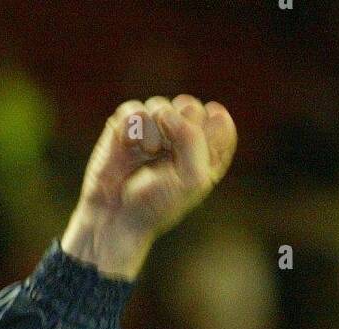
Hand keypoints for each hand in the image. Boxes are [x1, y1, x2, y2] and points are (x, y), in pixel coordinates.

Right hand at [61, 95, 237, 279]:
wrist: (117, 214)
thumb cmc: (158, 203)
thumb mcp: (191, 179)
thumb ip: (194, 140)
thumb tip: (169, 113)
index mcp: (205, 157)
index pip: (221, 124)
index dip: (211, 128)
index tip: (198, 145)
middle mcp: (182, 141)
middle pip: (192, 107)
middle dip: (181, 124)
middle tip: (171, 148)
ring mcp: (155, 132)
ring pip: (162, 105)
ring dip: (155, 130)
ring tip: (148, 152)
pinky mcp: (129, 127)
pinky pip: (135, 108)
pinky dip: (133, 126)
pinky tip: (129, 145)